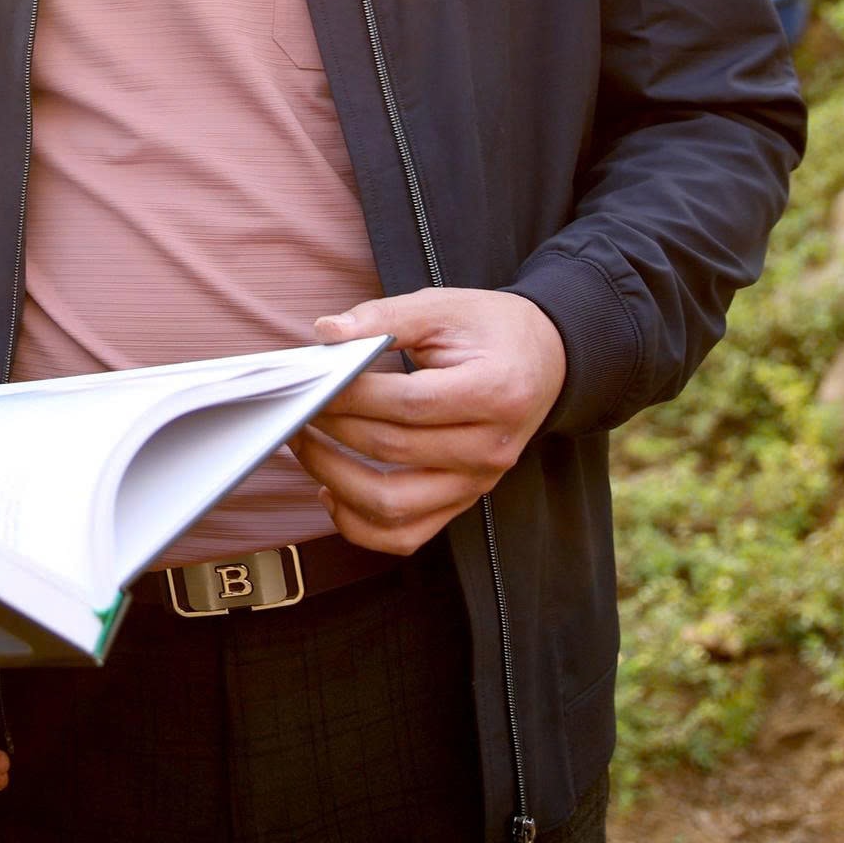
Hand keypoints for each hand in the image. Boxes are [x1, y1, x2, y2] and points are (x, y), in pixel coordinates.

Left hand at [292, 288, 566, 553]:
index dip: (352, 395)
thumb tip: (325, 334)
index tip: (314, 379)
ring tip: (303, 443)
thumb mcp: (443, 307)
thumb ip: (384, 318)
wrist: (546, 360)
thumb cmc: (489, 329)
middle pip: (393, 451)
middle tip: (297, 404)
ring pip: (392, 506)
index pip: (408, 404)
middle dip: (332, 429)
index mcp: (495, 392)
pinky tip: (329, 490)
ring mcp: (478, 483)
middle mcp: (491, 448)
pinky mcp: (463, 502)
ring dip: (334, 477)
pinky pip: (404, 536)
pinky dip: (359, 524)